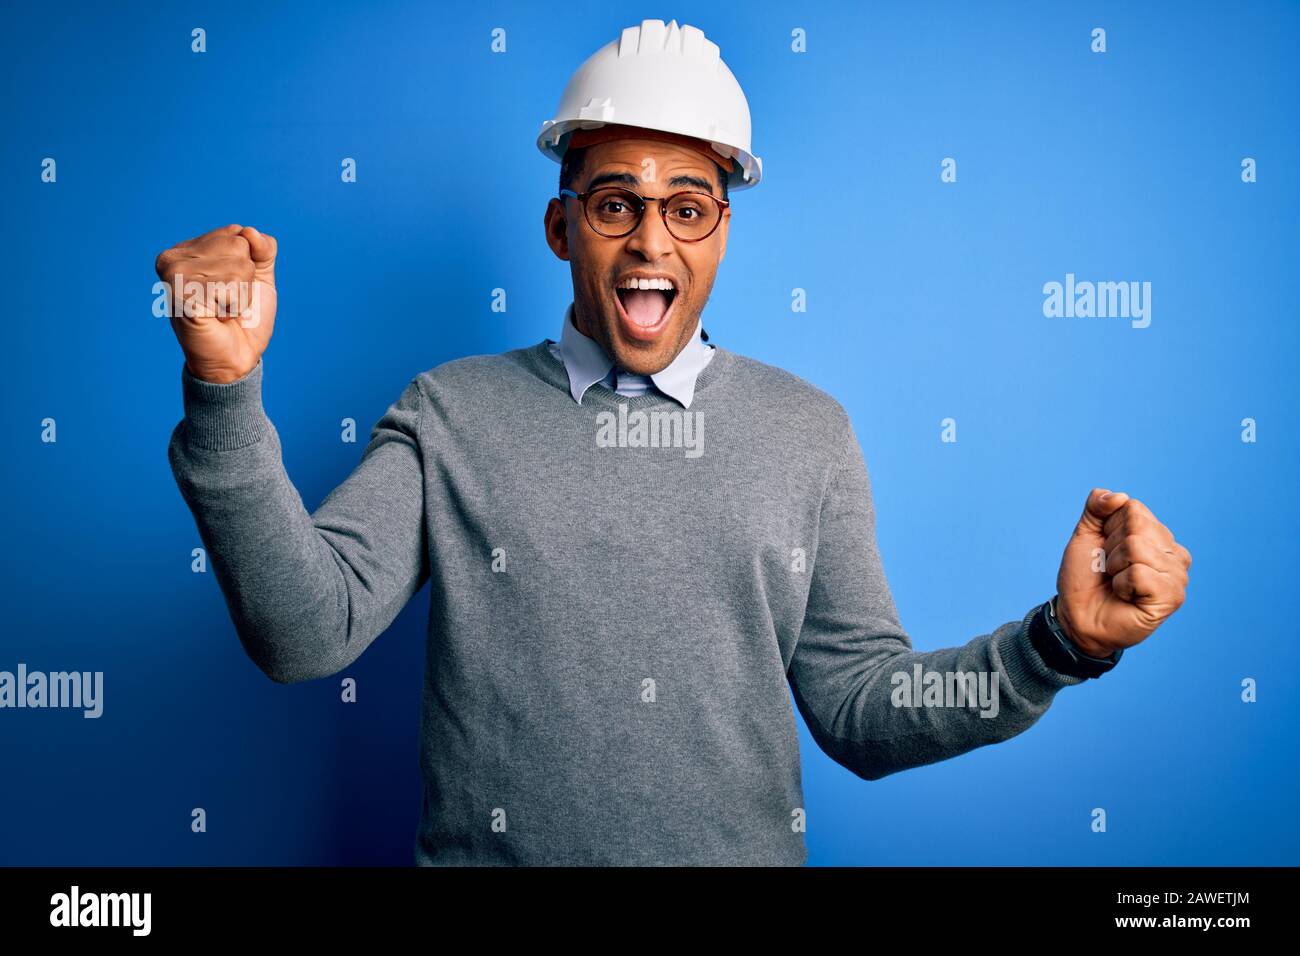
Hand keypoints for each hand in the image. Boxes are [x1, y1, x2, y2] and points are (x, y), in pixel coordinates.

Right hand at [155, 224, 277, 382]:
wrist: (237, 358)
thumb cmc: (246, 318)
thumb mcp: (260, 277)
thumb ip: (262, 249)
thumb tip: (248, 232)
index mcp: (189, 249)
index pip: (237, 233)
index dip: (249, 264)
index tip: (232, 287)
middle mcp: (174, 258)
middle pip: (238, 245)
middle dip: (245, 279)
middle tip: (227, 300)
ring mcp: (173, 275)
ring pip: (237, 265)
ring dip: (240, 295)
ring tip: (222, 309)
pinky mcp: (180, 295)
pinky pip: (230, 286)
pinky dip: (234, 305)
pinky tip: (217, 316)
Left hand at [1054, 488, 1191, 657]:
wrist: (1076, 616)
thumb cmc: (1085, 578)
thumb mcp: (1085, 534)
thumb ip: (1097, 507)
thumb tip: (1119, 495)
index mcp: (1158, 535)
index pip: (1134, 508)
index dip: (1108, 529)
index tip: (1105, 550)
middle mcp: (1174, 553)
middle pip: (1137, 526)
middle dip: (1112, 548)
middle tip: (1111, 570)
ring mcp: (1177, 576)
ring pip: (1137, 547)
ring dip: (1115, 567)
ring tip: (1117, 583)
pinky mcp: (1172, 597)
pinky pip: (1139, 573)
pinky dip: (1122, 585)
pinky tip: (1126, 597)